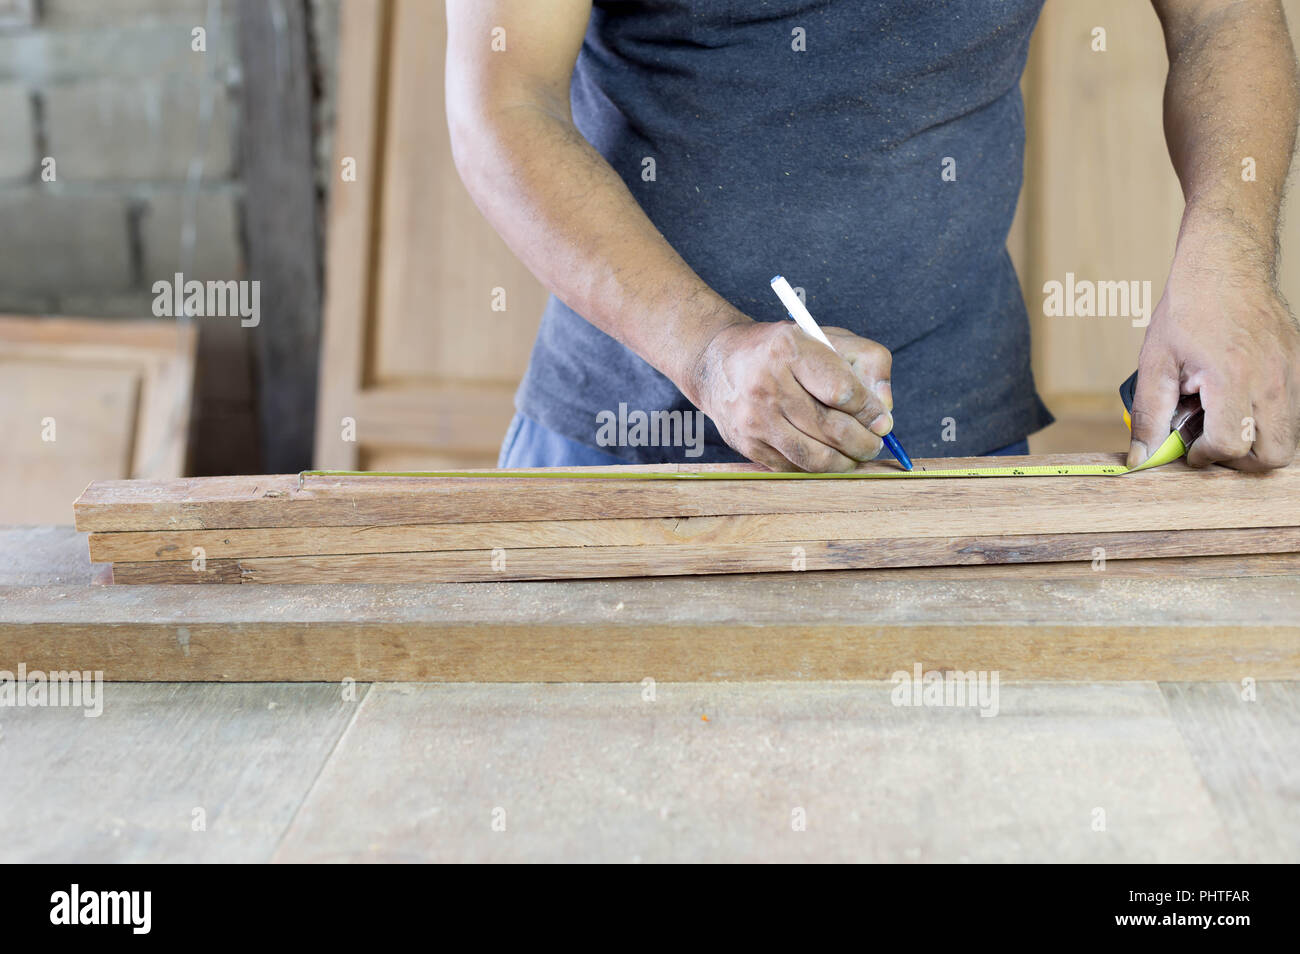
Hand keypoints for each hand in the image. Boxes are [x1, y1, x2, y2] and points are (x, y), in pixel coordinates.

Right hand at [687, 319, 894, 470]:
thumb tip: (884, 409)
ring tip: (856, 455)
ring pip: (814, 457)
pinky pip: (794, 468)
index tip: (882, 421)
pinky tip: (828, 457)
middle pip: (831, 429)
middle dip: (864, 443)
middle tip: (875, 443)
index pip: (842, 391)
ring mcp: (754, 419)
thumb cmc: (784, 351)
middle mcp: (766, 384)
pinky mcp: (747, 444)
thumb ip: (867, 362)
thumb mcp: (826, 337)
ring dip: (845, 463)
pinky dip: (817, 468)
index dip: (870, 411)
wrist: (719, 364)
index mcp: (789, 349)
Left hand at [1129, 250, 1299, 471]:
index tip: (1190, 448)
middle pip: (1274, 455)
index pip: (1231, 444)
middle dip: (1241, 461)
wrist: (1225, 266)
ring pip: (1289, 436)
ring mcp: (1292, 373)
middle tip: (1213, 444)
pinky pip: (1294, 410)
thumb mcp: (1156, 363)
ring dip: (1257, 440)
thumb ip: (1149, 414)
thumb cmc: (1189, 310)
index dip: (1206, 456)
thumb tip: (1140, 456)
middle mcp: (1272, 379)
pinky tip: (1239, 398)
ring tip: (1223, 416)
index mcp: (1233, 378)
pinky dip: (1269, 418)